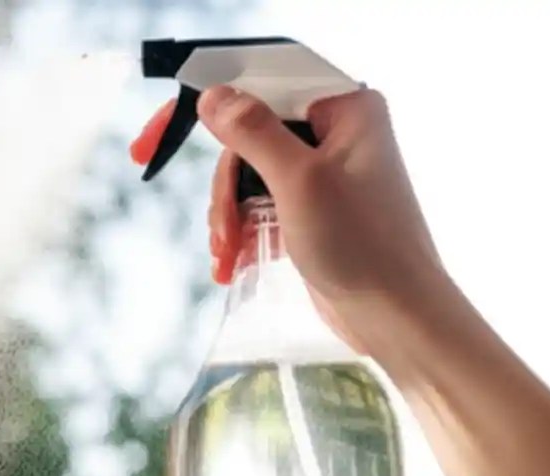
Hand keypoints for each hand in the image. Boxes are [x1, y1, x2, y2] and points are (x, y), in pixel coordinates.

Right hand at [132, 86, 452, 365]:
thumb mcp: (299, 182)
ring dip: (229, 215)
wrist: (396, 317)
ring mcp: (326, 172)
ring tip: (227, 254)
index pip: (261, 85)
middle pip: (248, 136)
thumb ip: (253, 131)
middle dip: (225, 187)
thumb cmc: (363, 246)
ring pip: (249, 175)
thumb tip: (214, 96)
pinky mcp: (315, 209)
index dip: (207, 110)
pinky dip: (243, 231)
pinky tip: (232, 264)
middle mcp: (338, 133)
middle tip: (219, 229)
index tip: (153, 141)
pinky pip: (262, 205)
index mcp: (346, 109)